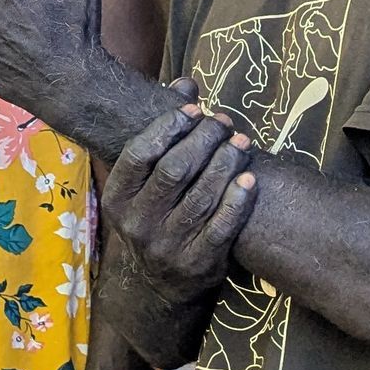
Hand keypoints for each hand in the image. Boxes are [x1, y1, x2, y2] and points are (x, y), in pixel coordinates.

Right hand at [100, 101, 257, 309]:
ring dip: (226, 163)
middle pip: (174, 170)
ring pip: (202, 195)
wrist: (164, 286)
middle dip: (203, 140)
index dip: (168, 127)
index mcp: (118, 200)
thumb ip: (164, 134)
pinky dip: (238, 199)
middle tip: (224, 123)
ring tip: (242, 142)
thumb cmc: (158, 217)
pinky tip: (251, 177)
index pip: (139, 154)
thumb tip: (187, 83)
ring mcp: (166, 246)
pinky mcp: (197, 263)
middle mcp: (137, 224)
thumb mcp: (146, 184)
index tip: (194, 112)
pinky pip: (222, 226)